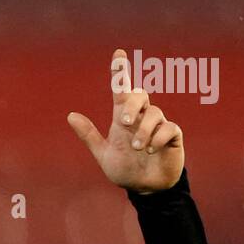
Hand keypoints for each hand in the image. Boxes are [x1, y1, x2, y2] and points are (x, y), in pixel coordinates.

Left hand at [67, 49, 183, 193]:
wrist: (145, 189)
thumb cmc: (125, 170)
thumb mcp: (103, 155)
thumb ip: (89, 136)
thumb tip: (70, 115)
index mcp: (123, 118)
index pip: (122, 90)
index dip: (120, 71)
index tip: (118, 54)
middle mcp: (141, 117)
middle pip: (140, 94)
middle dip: (132, 105)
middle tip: (123, 123)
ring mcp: (158, 125)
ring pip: (154, 112)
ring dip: (143, 130)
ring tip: (137, 148)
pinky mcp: (173, 136)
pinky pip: (169, 128)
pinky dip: (158, 138)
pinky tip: (151, 150)